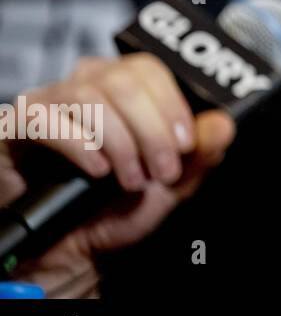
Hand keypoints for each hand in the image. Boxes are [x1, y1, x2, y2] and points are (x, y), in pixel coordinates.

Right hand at [0, 53, 235, 294]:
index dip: (172, 104)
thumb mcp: (172, 182)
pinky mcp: (21, 125)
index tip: (185, 144)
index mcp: (124, 86)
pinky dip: (81, 147)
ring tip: (130, 179)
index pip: (149, 69)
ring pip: (91, 98)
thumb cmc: (116, 206)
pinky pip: (49, 121)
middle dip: (152, 131)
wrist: (72, 246)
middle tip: (162, 171)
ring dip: (121, 144)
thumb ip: (202, 152)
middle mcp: (86, 84)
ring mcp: (50, 102)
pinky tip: (97, 171)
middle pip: (124, 81)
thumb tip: (224, 123)